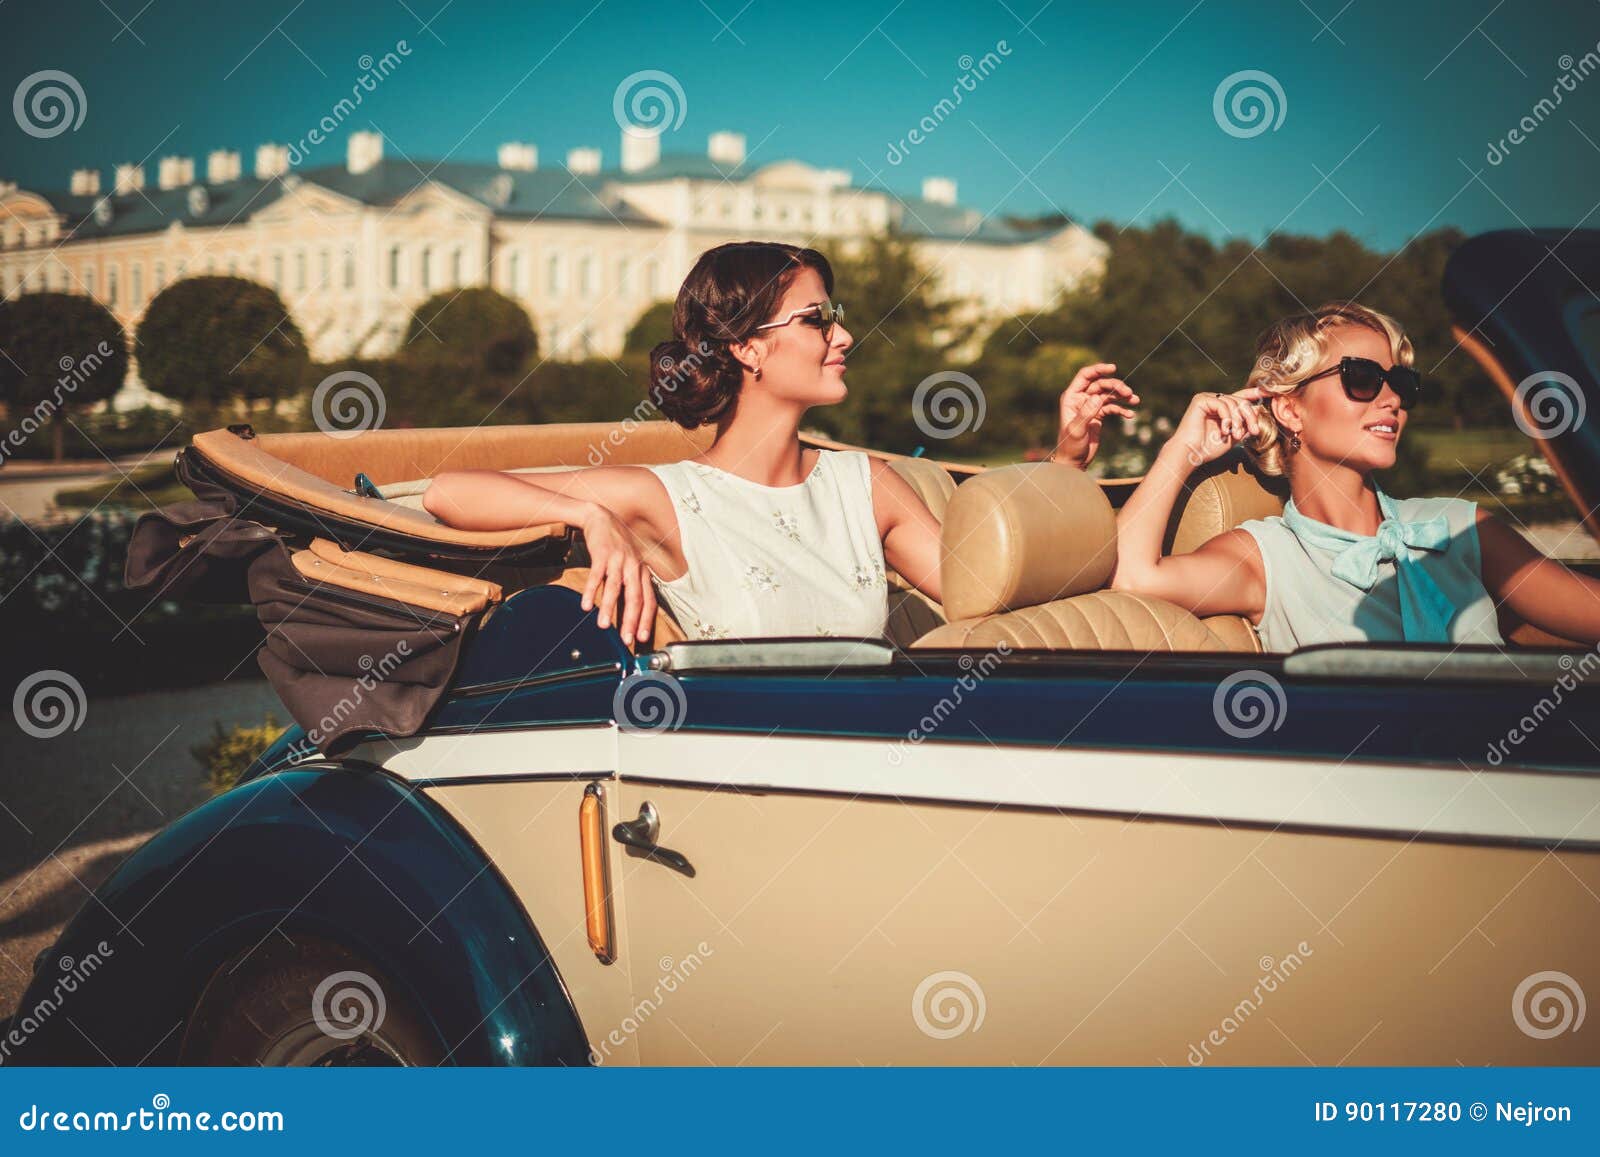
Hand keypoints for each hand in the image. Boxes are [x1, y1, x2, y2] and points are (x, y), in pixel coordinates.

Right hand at [579, 506, 656, 647]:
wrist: (602, 518)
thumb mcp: (631, 563)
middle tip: (626, 639)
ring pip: (615, 588)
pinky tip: (586, 605)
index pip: (649, 600)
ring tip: (602, 626)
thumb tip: (632, 612)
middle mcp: (634, 567)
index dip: (647, 620)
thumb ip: (632, 585)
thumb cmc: (617, 545)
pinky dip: (592, 591)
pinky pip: (597, 576)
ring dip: (608, 609)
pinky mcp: (602, 554)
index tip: (642, 638)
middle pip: (635, 598)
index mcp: (642, 572)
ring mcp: (618, 560)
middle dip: (631, 621)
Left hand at [1053, 363, 1137, 468]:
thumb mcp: (1077, 430)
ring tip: (1135, 400)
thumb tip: (1098, 397)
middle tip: (1129, 393)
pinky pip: (1112, 407)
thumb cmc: (1070, 446)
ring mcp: (1091, 406)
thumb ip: (1086, 413)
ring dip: (1122, 397)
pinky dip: (1122, 409)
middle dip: (1116, 386)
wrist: (1074, 461)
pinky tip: (1130, 415)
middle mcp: (1081, 399)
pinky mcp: (1099, 415)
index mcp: (1072, 398)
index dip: (1099, 369)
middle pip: (1101, 384)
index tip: (1113, 368)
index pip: (1086, 376)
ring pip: (1109, 395)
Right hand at [1169, 388, 1264, 467]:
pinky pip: (1222, 404)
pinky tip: (1224, 430)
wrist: (1190, 453)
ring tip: (1235, 435)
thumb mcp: (1234, 435)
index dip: (1254, 393)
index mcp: (1222, 407)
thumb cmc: (1209, 448)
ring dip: (1238, 421)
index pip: (1241, 397)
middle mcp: (1214, 400)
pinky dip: (1227, 418)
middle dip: (1250, 416)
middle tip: (1254, 431)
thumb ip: (1245, 424)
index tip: (1269, 391)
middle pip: (1240, 400)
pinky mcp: (1201, 400)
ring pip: (1233, 403)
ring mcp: (1207, 398)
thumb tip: (1258, 409)